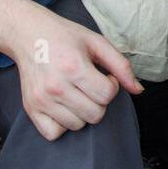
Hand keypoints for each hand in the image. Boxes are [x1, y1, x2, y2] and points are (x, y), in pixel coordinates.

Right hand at [4, 1, 143, 141]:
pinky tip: (63, 105)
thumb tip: (138, 90)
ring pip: (77, 125)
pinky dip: (62, 124)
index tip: (103, 75)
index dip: (111, 85)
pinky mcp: (30, 109)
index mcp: (74, 67)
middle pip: (95, 115)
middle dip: (99, 101)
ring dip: (82, 112)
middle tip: (89, 84)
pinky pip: (54, 134)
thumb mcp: (97, 42)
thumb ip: (121, 66)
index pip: (107, 95)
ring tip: (75, 92)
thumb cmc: (65, 37)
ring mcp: (41, 100)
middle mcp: (55, 86)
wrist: (29, 34)